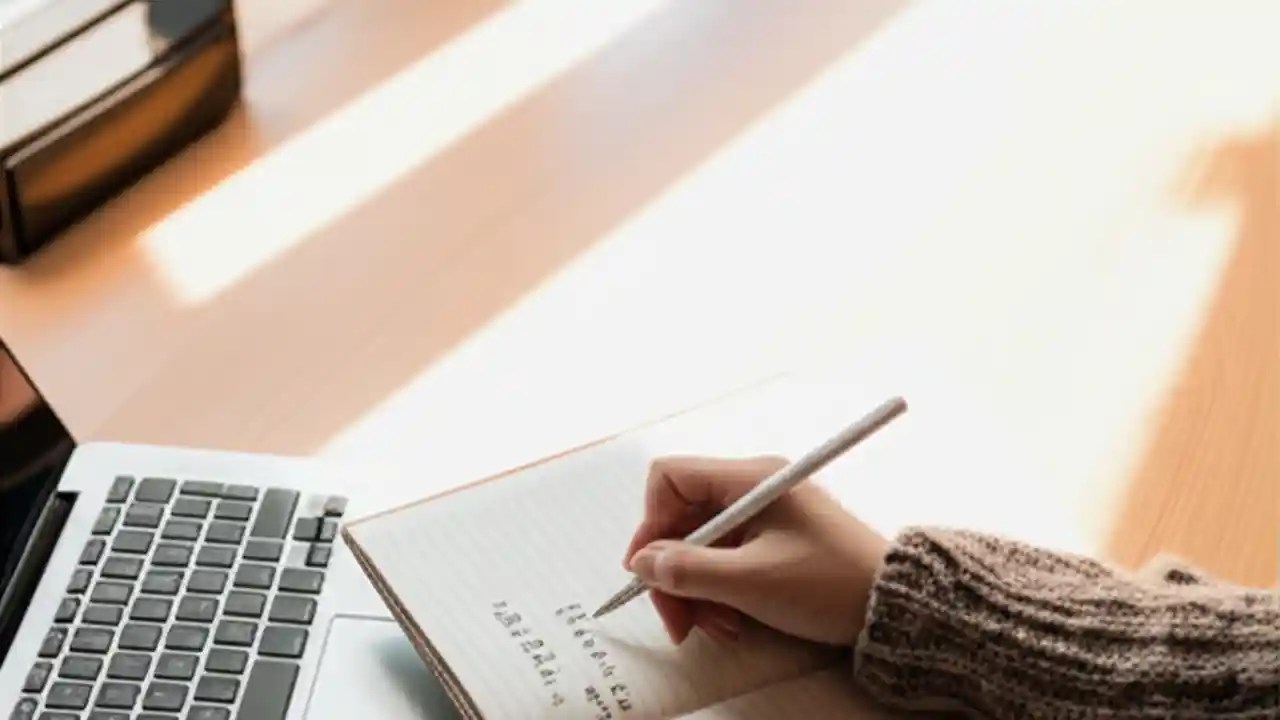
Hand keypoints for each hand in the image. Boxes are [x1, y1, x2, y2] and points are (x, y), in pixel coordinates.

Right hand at [623, 456, 887, 646]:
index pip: (671, 478)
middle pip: (683, 518)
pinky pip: (725, 558)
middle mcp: (752, 487)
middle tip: (678, 623)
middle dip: (673, 571)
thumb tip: (641, 562)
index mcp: (750, 479)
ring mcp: (763, 513)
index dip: (651, 523)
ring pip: (701, 544)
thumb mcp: (751, 582)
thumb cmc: (829, 584)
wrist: (892, 605)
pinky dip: (719, 591)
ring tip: (715, 628)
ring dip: (697, 589)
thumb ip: (688, 570)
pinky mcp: (772, 539)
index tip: (648, 570)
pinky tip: (732, 621)